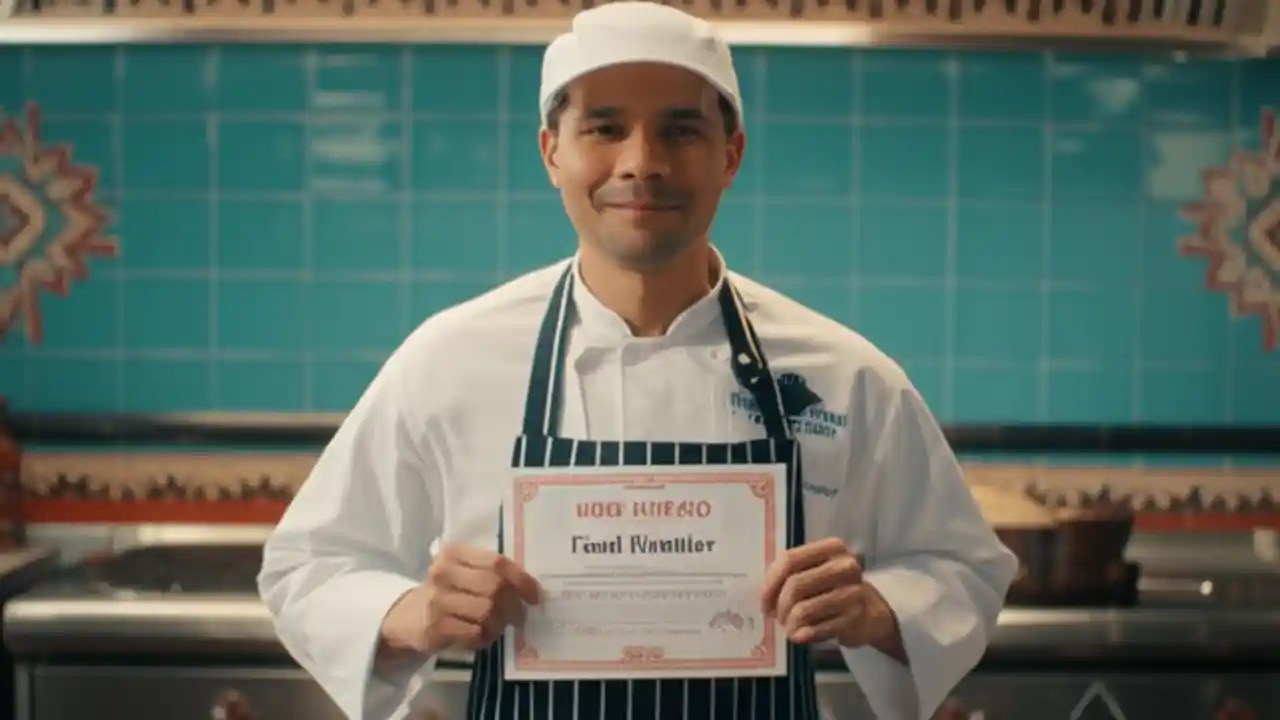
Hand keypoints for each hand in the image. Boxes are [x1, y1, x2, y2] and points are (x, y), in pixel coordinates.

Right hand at [380, 544, 539, 656]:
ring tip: (498, 626)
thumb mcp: (464, 572)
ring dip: (500, 623)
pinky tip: (482, 635)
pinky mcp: (436, 627)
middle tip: (519, 616)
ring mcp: (438, 600)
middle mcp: (443, 572)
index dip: (522, 579)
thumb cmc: (448, 591)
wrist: (408, 616)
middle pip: (495, 587)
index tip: (535, 596)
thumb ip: (492, 572)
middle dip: (513, 605)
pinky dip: (486, 637)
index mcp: (454, 552)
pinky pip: (475, 633)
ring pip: (487, 612)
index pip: (497, 562)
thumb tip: (531, 589)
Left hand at [759, 538, 903, 660]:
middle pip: (795, 585)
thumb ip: (789, 575)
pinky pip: (817, 629)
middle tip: (777, 617)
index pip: (789, 560)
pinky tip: (800, 635)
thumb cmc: (831, 588)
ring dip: (790, 623)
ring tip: (790, 626)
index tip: (764, 601)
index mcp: (832, 547)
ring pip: (803, 609)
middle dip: (779, 606)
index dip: (770, 583)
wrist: (868, 611)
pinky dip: (803, 635)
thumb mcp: (813, 572)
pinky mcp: (855, 617)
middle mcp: (845, 566)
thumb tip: (765, 598)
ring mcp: (853, 591)